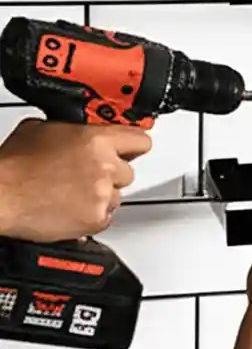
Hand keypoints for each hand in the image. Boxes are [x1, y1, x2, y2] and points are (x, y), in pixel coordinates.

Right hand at [0, 118, 150, 241]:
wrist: (1, 195)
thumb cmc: (13, 166)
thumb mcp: (41, 129)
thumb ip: (71, 130)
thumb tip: (79, 131)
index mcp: (96, 140)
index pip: (140, 140)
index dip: (133, 146)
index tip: (131, 150)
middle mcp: (104, 166)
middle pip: (128, 171)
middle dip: (111, 173)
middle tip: (85, 175)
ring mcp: (102, 194)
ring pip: (117, 195)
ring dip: (101, 195)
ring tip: (72, 192)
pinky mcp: (96, 219)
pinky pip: (106, 216)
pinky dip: (92, 215)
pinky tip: (71, 208)